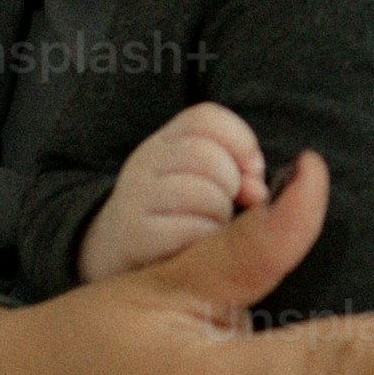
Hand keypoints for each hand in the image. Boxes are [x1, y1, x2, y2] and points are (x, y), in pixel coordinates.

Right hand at [77, 102, 269, 283]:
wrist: (115, 256)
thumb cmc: (178, 218)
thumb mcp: (206, 183)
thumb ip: (240, 175)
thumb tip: (258, 191)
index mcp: (166, 141)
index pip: (206, 118)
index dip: (242, 143)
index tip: (250, 173)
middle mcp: (145, 161)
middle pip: (206, 155)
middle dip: (231, 185)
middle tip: (227, 207)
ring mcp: (135, 197)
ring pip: (201, 193)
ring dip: (219, 216)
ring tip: (208, 228)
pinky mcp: (134, 235)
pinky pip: (189, 230)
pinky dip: (204, 240)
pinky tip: (194, 248)